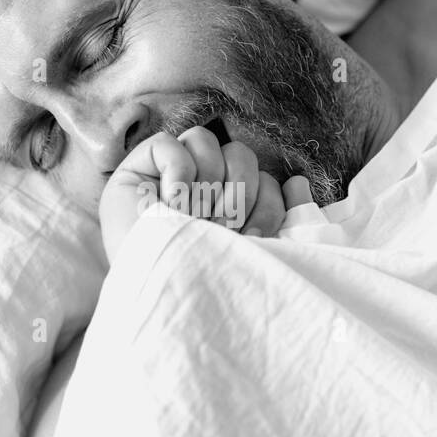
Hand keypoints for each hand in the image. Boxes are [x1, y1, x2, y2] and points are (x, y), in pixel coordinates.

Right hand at [98, 126, 313, 263]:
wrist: (157, 296)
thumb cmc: (202, 278)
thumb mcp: (252, 247)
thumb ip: (278, 215)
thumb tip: (298, 182)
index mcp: (228, 205)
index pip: (264, 180)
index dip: (265, 206)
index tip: (249, 238)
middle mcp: (200, 185)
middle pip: (240, 154)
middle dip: (237, 194)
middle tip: (218, 227)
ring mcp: (167, 174)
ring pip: (206, 140)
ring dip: (205, 184)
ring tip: (190, 217)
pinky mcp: (137, 167)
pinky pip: (171, 145)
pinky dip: (177, 173)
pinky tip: (169, 205)